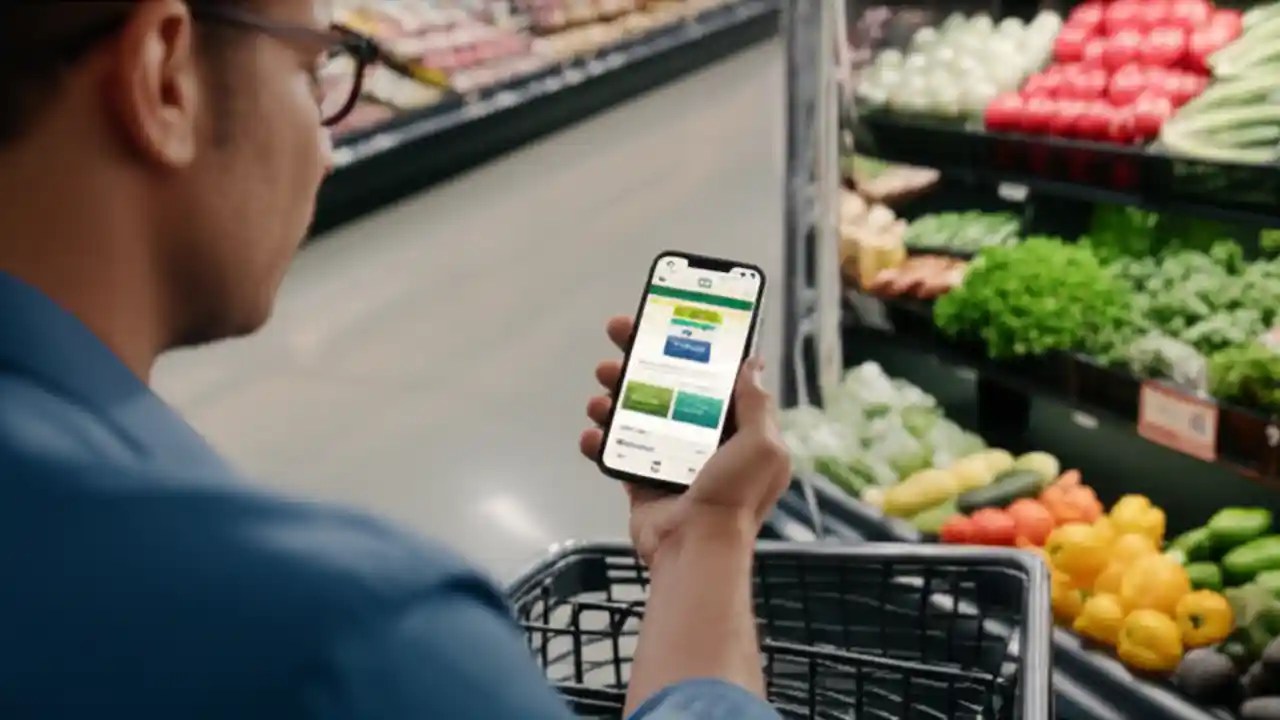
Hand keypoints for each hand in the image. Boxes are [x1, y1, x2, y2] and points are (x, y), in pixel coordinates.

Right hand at [580, 316, 790, 566]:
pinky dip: (599, 440)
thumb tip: (752, 364)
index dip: (693, 346)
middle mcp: (704, 440)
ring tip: (600, 388)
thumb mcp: (763, 446)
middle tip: (619, 334)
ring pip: (637, 413)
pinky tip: (590, 433)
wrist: (694, 548)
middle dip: (642, 357)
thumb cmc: (733, 496)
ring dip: (615, 394)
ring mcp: (670, 460)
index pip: (715, 377)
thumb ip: (757, 404)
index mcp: (738, 430)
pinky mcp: (642, 481)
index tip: (670, 319)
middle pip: (669, 386)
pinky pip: (616, 452)